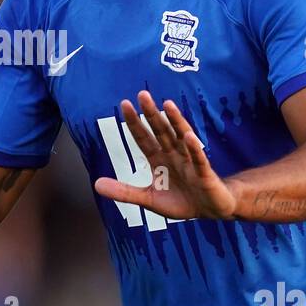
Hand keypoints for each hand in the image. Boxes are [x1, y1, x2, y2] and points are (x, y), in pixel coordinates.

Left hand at [92, 90, 237, 219]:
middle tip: (142, 94)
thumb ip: (124, 192)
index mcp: (159, 159)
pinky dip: (195, 149)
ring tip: (168, 104)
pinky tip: (189, 137)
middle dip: (152, 114)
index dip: (134, 123)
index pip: (143, 138)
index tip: (125, 104)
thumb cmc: (181, 201)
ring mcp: (190, 162)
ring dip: (175, 121)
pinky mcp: (205, 173)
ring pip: (181, 138)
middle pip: (161, 131)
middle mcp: (174, 155)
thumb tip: (96, 185)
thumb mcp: (148, 199)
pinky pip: (199, 159)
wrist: (210, 210)